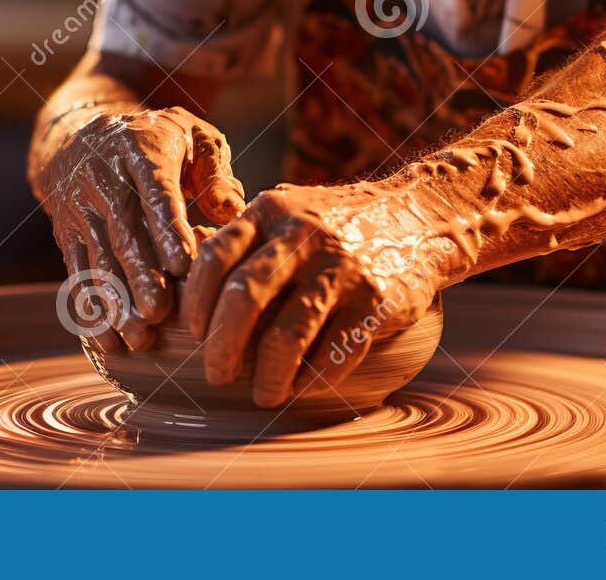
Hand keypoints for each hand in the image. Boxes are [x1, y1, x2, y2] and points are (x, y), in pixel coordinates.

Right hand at [38, 107, 245, 350]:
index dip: (167, 228)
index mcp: (142, 149)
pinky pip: (77, 273)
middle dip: (140, 275)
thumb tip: (233, 212)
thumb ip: (217, 172)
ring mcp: (81, 207)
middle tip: (158, 313)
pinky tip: (110, 339)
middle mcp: (105, 177)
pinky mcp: (65, 233)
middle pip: (123, 231)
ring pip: (99, 258)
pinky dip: (92, 309)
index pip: (156, 191)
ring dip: (117, 301)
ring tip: (139, 336)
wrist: (76, 134)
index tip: (183, 264)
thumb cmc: (156, 141)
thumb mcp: (192, 136)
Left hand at [179, 182, 447, 406]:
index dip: (196, 302)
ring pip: (286, 335)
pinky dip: (314, 378)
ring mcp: (341, 269)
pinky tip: (303, 387)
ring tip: (263, 394)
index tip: (195, 333)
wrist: (421, 217)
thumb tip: (184, 281)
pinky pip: (334, 353)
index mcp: (272, 212)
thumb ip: (245, 237)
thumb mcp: (289, 211)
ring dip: (268, 376)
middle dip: (222, 348)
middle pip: (243, 298)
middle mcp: (304, 237)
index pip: (214, 257)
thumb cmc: (338, 223)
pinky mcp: (376, 301)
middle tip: (217, 375)